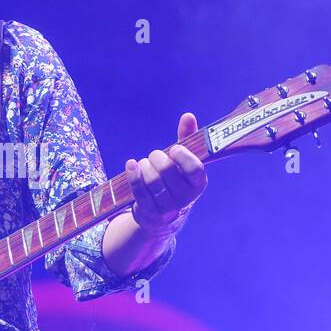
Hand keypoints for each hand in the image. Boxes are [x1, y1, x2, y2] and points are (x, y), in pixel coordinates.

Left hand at [124, 112, 206, 236]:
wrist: (164, 214)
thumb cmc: (175, 180)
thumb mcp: (183, 161)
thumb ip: (187, 138)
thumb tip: (188, 116)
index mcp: (198, 183)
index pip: (194, 169)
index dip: (182, 156)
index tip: (174, 148)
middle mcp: (186, 197)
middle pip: (168, 171)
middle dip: (157, 157)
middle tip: (155, 155)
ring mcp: (168, 207)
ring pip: (152, 181)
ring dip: (145, 165)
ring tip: (145, 162)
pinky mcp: (150, 213)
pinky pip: (139, 191)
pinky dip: (133, 175)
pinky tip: (131, 164)